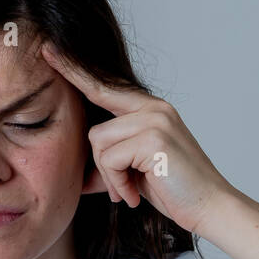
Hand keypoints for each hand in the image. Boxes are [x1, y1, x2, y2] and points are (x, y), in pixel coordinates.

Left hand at [39, 42, 235, 235]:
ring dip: (109, 177)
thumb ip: (107, 165)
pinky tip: (136, 194)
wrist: (210, 208)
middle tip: (118, 190)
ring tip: (132, 192)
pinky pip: (109, 159)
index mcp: (150, 109)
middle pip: (94, 128)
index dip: (74, 70)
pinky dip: (117, 183)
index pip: (104, 86)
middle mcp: (153, 107)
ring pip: (98, 143)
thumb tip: (76, 176)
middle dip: (98, 165)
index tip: (48, 50)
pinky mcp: (153, 137)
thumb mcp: (134, 173)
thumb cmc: (175, 191)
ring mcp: (155, 119)